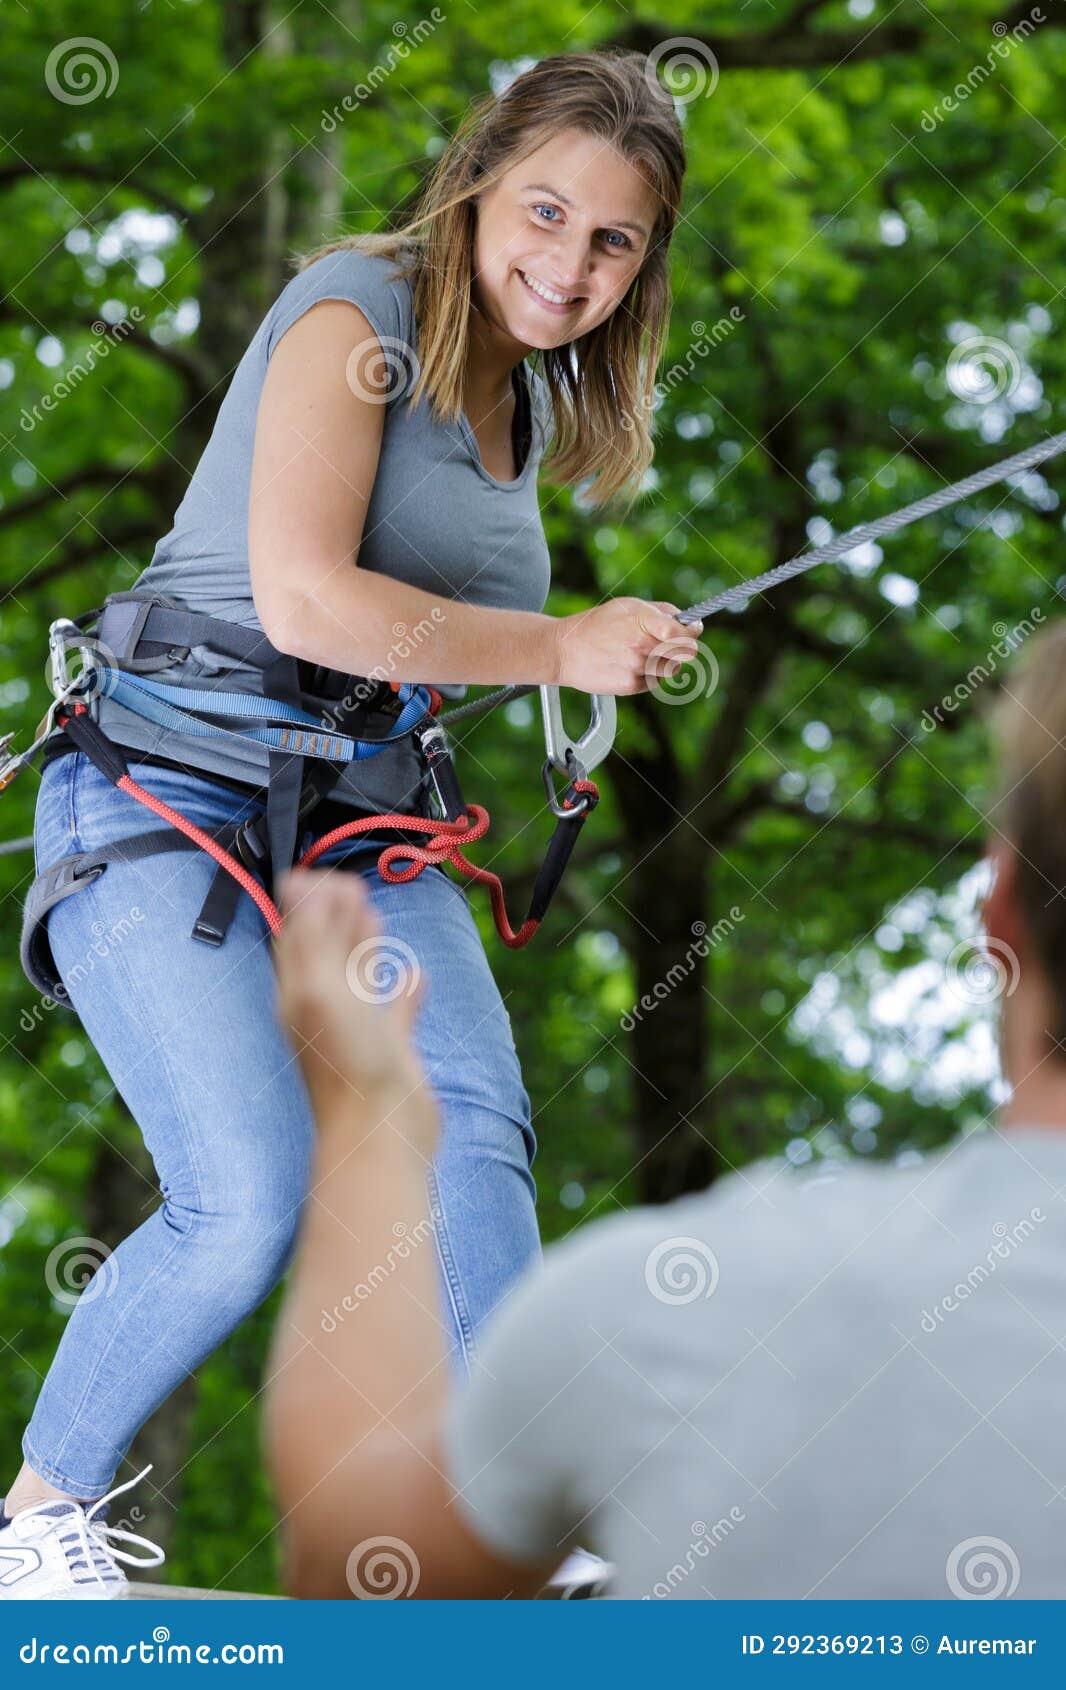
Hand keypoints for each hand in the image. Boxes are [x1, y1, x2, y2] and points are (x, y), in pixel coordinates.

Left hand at [273, 867, 434, 1154]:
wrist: (380, 1132)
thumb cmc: (345, 1064)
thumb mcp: (319, 986)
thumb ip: (312, 935)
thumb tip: (299, 884)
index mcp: (299, 988)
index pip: (297, 930)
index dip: (311, 901)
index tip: (333, 877)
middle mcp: (325, 1004)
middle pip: (326, 948)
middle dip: (336, 915)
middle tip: (349, 886)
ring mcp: (359, 1027)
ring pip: (360, 976)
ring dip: (366, 945)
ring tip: (373, 917)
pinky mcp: (391, 1048)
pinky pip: (395, 1011)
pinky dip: (404, 991)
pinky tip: (415, 977)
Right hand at [552, 598, 704, 695]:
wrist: (564, 650)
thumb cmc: (597, 625)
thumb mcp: (627, 605)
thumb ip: (660, 611)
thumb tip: (685, 619)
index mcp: (642, 620)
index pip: (683, 632)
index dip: (693, 631)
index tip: (693, 629)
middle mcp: (641, 644)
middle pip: (684, 653)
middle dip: (681, 647)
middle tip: (670, 643)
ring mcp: (636, 666)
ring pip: (671, 669)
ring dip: (664, 663)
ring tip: (641, 654)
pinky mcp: (630, 685)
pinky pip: (653, 682)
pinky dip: (647, 675)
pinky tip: (628, 665)